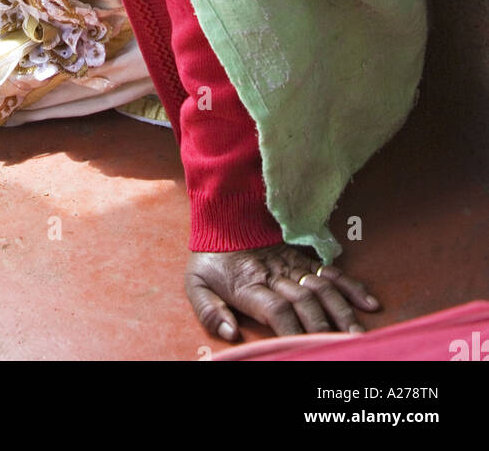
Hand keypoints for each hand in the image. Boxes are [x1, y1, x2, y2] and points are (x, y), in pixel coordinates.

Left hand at [185, 243, 380, 342]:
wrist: (221, 213)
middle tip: (344, 347)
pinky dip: (349, 286)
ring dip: (342, 311)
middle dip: (324, 326)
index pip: (277, 310)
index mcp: (248, 285)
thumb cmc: (209, 256)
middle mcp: (274, 275)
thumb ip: (209, 311)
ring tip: (358, 333)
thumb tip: (230, 333)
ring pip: (321, 288)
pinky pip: (328, 271)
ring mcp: (291, 264)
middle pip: (304, 301)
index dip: (294, 329)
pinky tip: (367, 303)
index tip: (309, 349)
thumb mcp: (195, 283)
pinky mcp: (301, 257)